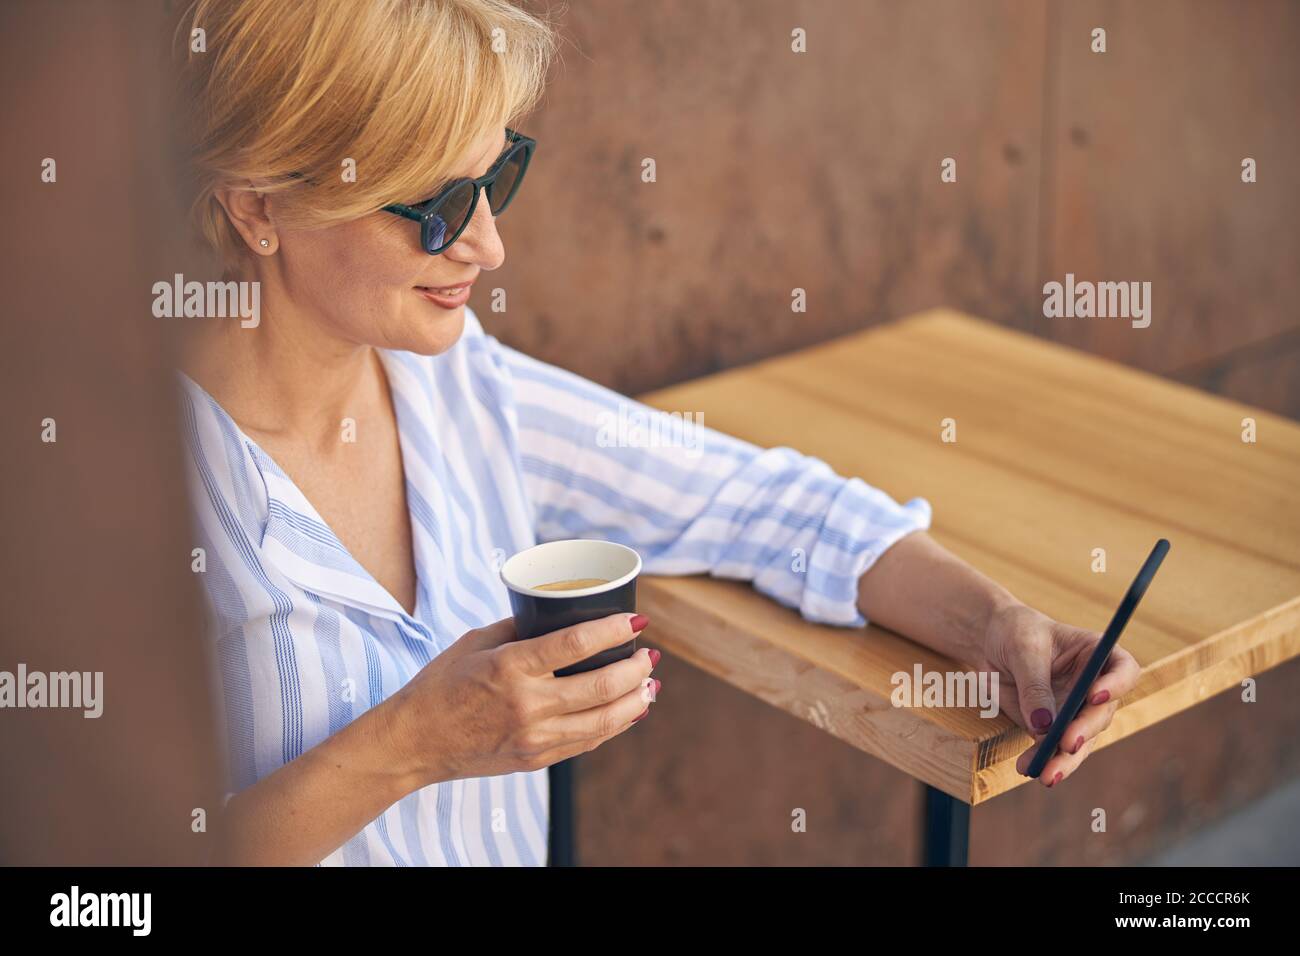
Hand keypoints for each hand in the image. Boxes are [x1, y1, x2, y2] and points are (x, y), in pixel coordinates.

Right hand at [378, 613, 657, 787]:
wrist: (414, 742)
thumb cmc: (440, 684)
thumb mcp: (475, 642)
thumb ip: (519, 629)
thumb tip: (558, 613)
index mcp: (510, 667)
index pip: (575, 644)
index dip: (613, 631)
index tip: (638, 621)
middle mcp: (527, 704)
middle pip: (601, 686)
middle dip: (636, 669)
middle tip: (650, 654)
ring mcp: (534, 737)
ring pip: (604, 721)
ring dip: (636, 701)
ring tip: (651, 684)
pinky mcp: (536, 759)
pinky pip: (587, 742)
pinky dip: (615, 725)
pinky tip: (630, 711)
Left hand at [977, 602, 1140, 787]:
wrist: (990, 643)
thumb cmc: (1014, 632)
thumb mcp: (1022, 648)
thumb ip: (1034, 684)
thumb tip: (1044, 725)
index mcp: (1096, 654)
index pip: (1124, 670)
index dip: (1115, 685)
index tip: (1093, 695)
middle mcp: (1094, 686)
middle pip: (1102, 713)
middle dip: (1085, 731)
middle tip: (1066, 743)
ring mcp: (1076, 710)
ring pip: (1081, 740)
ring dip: (1065, 759)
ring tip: (1045, 774)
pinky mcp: (1054, 728)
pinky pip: (1054, 749)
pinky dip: (1043, 761)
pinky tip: (1027, 768)